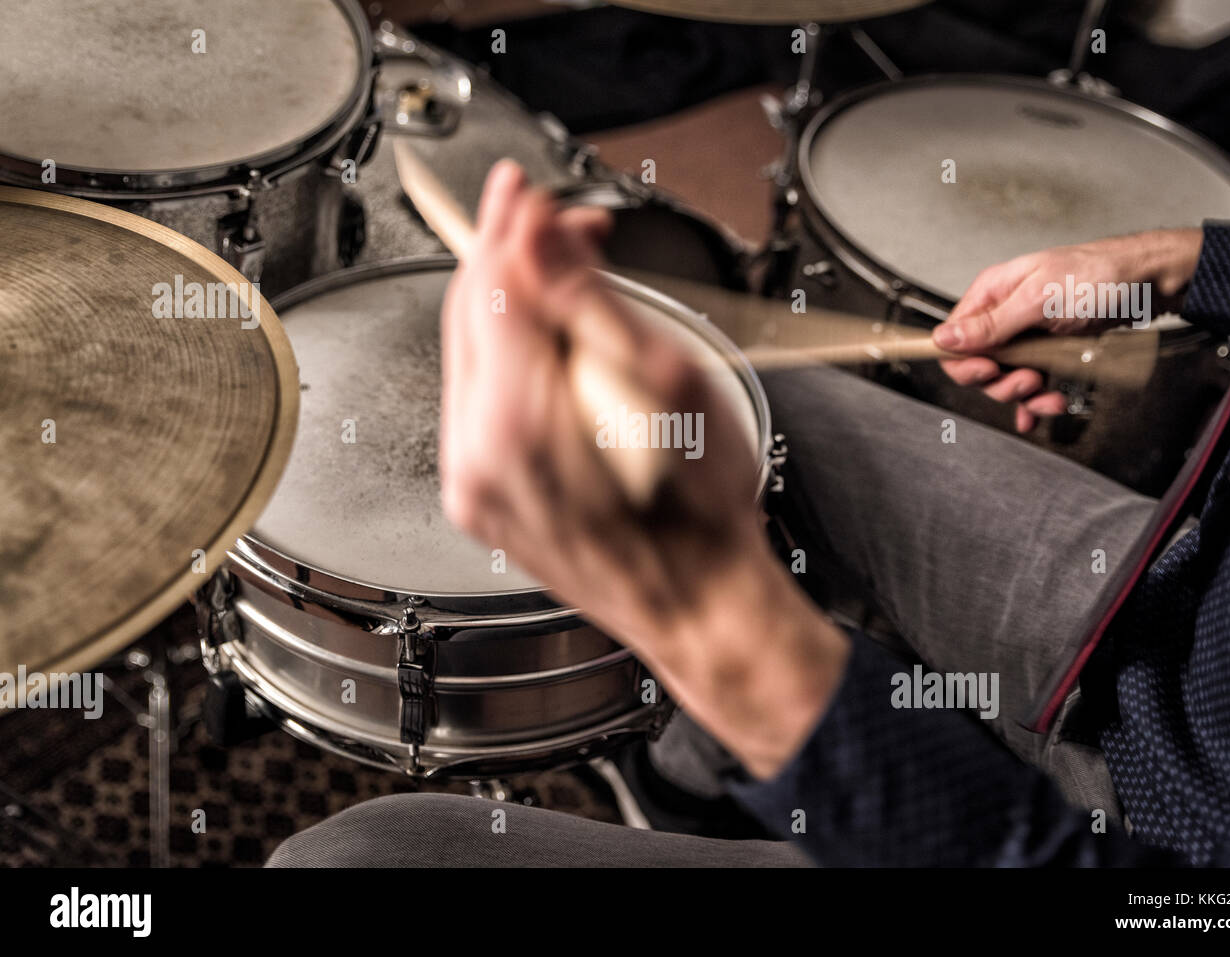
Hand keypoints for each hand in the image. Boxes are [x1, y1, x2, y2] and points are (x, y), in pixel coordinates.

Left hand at [441, 161, 847, 777]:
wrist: (698, 605)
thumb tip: (538, 235)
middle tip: (564, 225)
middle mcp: (476, 460)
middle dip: (512, 257)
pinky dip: (515, 359)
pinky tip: (558, 343)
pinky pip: (481, 402)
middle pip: (469, 318)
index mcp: (516, 429)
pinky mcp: (481, 495)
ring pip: (472, 357)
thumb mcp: (668, 385)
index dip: (507, 227)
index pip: (489, 290)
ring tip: (573, 280)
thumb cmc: (700, 517)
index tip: (525, 190)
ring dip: (515, 304)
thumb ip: (588, 300)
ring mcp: (472, 485)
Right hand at [933, 228, 1202, 432]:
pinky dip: (1035, 403)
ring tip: (1048, 392)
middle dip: (1001, 383)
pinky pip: (1030, 385)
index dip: (964, 363)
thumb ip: (990, 324)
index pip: (954, 339)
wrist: (1148, 282)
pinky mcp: (1048, 353)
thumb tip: (944, 338)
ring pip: (1005, 381)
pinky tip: (1045, 409)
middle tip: (1028, 379)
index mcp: (992, 294)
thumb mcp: (1039, 299)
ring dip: (1024, 396)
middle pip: (977, 367)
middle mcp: (1004, 316)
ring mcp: (1026, 337)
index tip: (988, 371)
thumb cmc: (1099, 276)